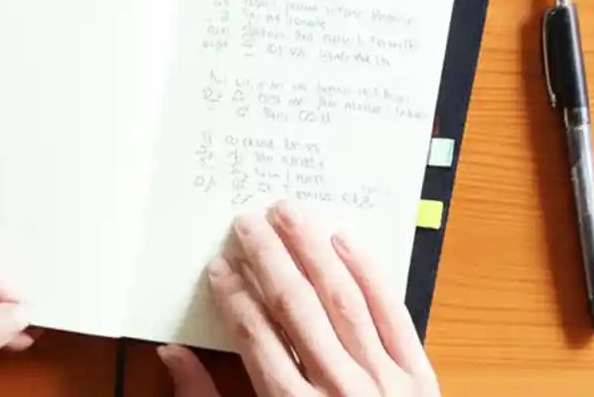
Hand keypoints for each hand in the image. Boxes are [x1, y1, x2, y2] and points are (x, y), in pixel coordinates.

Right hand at [159, 200, 439, 396]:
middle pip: (296, 308)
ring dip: (313, 251)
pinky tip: (347, 242)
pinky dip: (370, 274)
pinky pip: (393, 314)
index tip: (219, 266)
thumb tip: (172, 356)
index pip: (256, 338)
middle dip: (268, 259)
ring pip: (343, 299)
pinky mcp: (421, 378)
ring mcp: (384, 383)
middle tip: (247, 221)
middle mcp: (338, 392)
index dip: (234, 297)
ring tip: (290, 214)